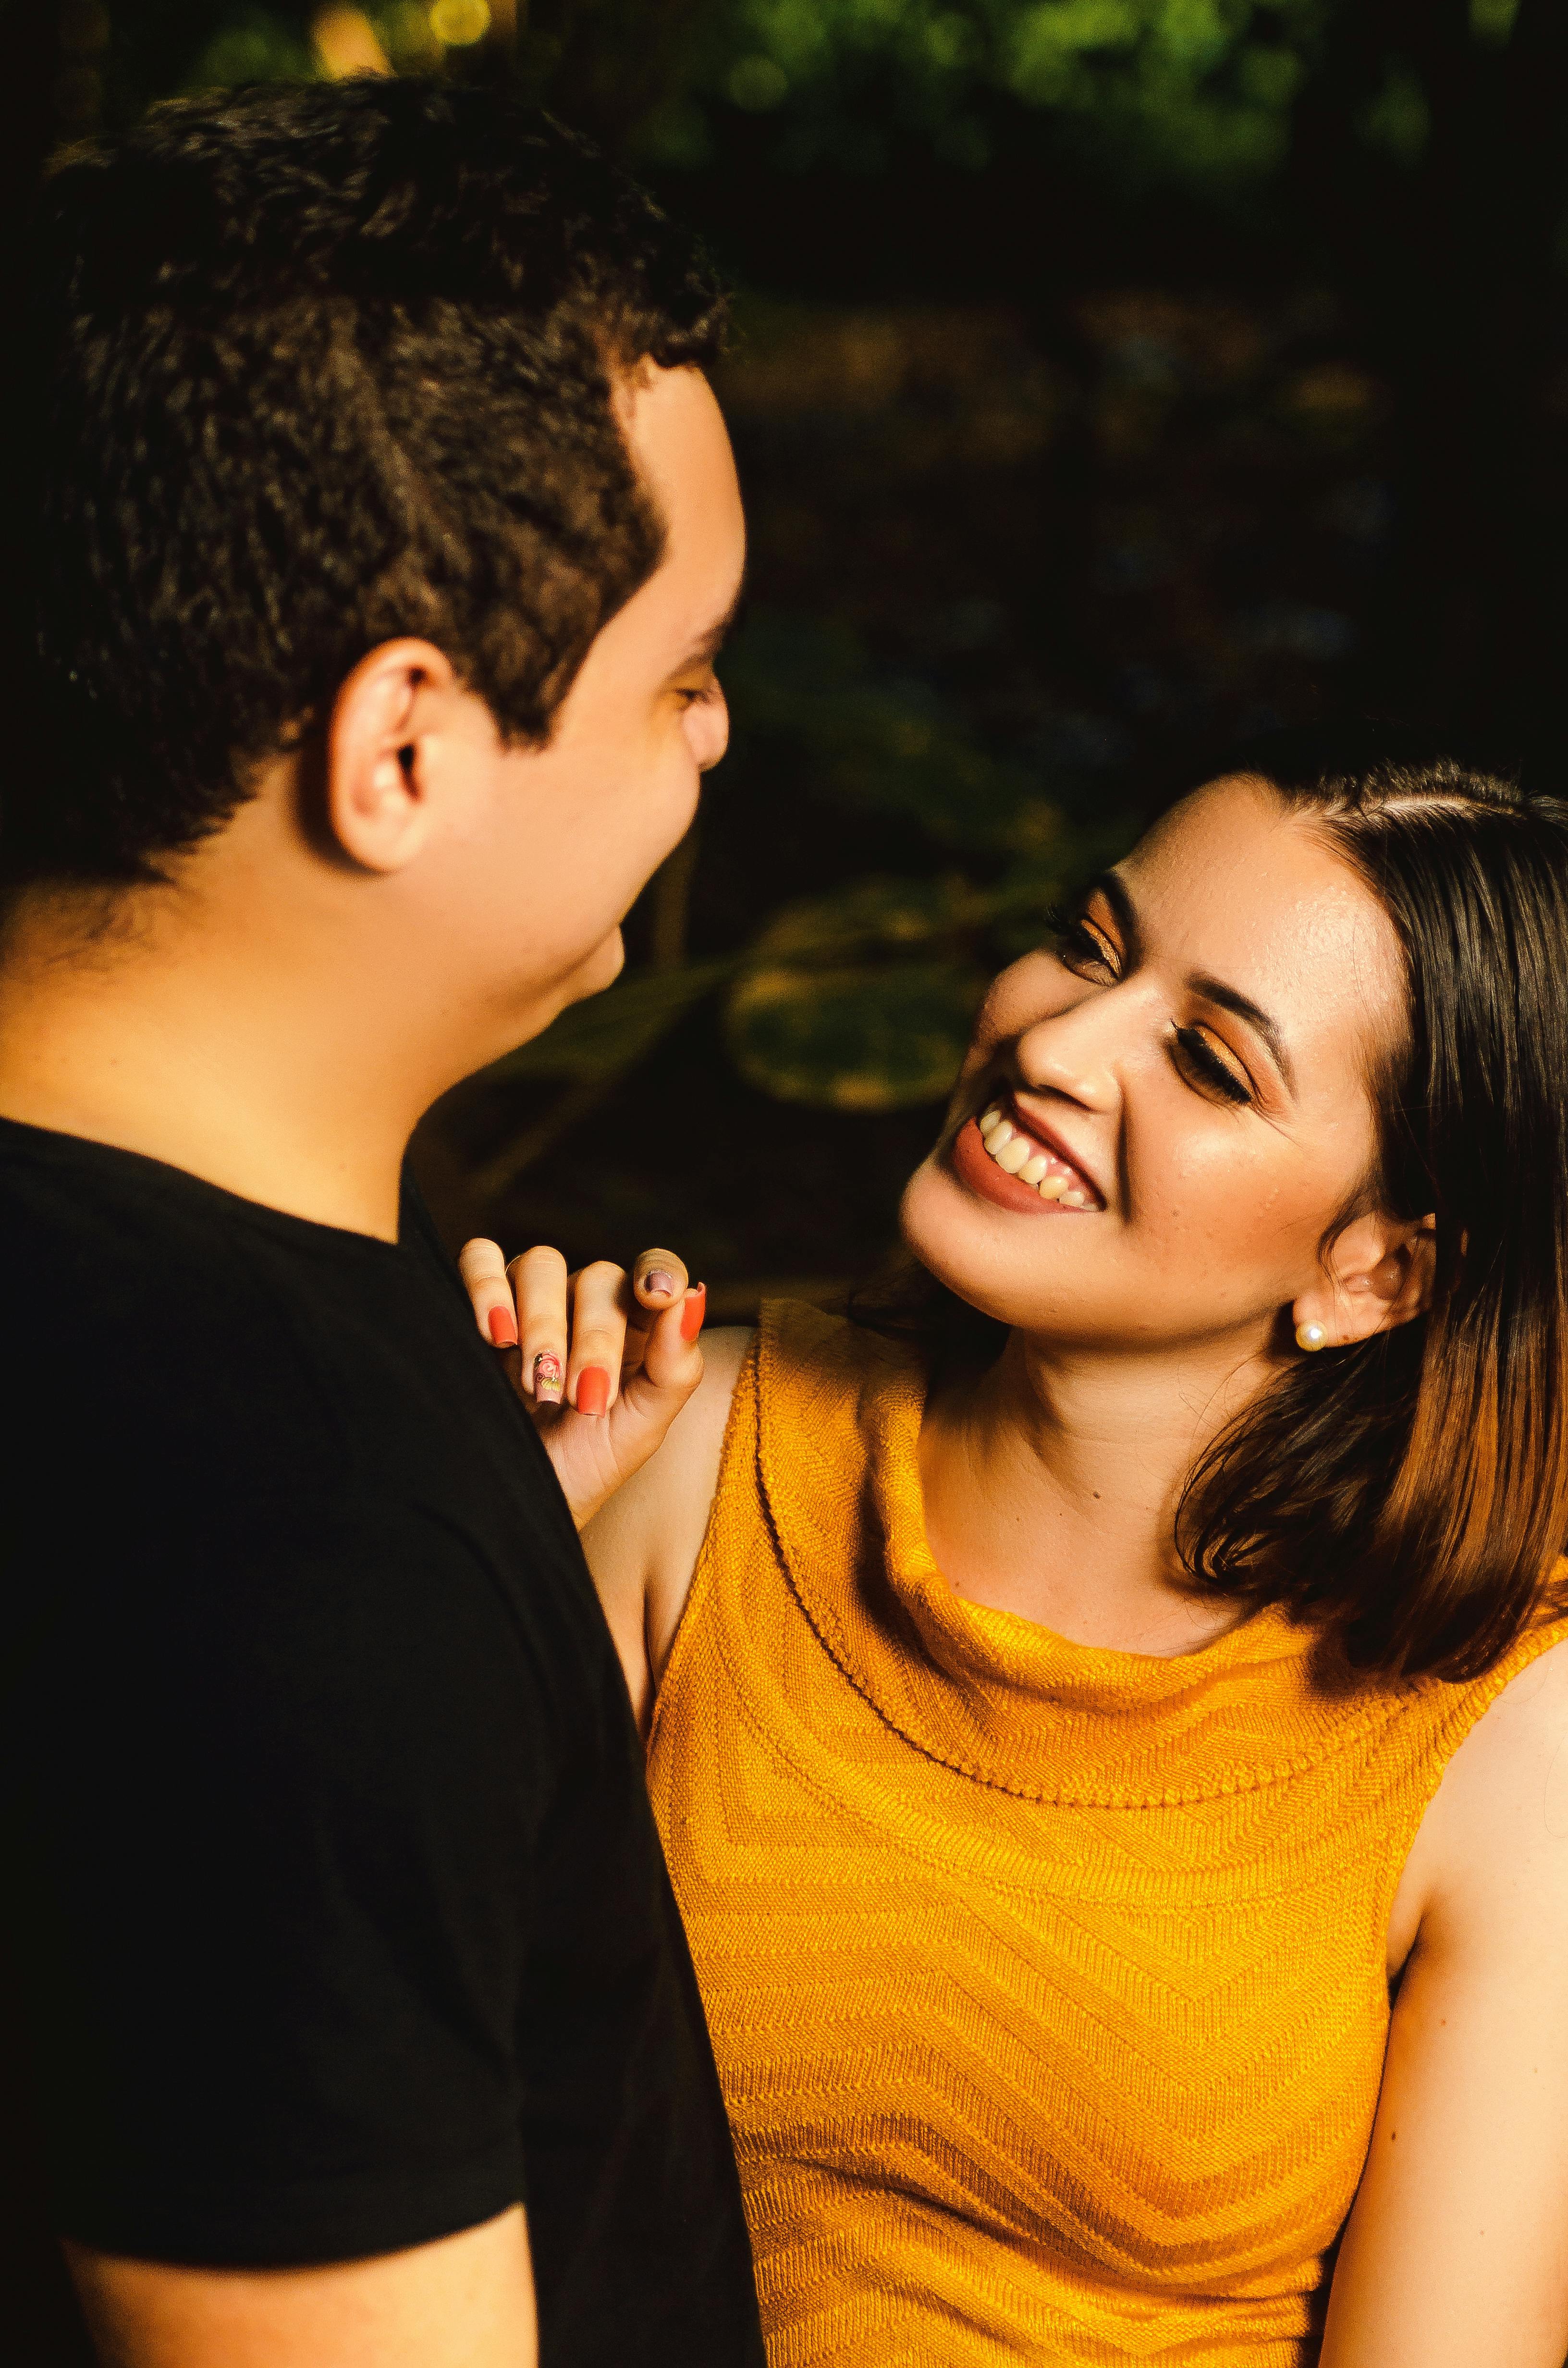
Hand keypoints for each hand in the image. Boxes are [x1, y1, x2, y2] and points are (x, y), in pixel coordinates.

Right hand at [457, 1240, 705, 1530]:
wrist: (518, 1501)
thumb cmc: (587, 1465)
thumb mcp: (642, 1427)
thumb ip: (675, 1366)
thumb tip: (693, 1298)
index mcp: (638, 1325)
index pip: (655, 1272)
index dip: (658, 1272)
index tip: (656, 1296)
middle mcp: (586, 1303)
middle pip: (597, 1276)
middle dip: (593, 1341)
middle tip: (582, 1400)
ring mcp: (531, 1300)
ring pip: (540, 1263)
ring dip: (542, 1324)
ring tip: (538, 1387)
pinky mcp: (477, 1305)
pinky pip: (480, 1257)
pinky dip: (486, 1286)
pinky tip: (495, 1336)